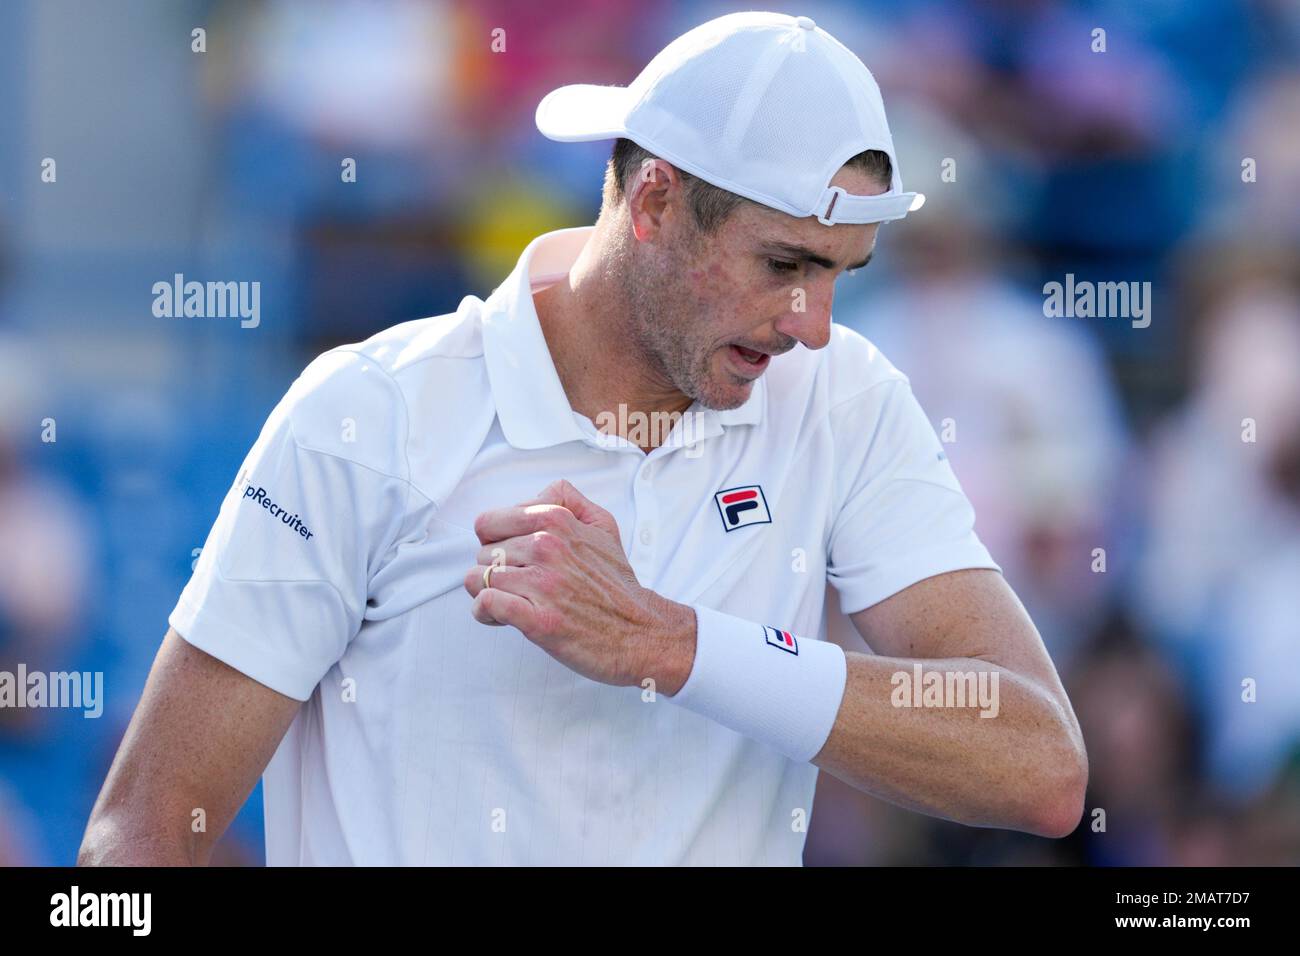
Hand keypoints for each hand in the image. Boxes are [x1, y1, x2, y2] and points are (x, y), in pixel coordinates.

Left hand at [463, 479, 695, 692]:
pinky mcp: (539, 620)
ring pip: (477, 579)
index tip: (512, 559)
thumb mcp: (603, 525)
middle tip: (519, 586)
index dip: (494, 543)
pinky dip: (487, 613)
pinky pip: (487, 604)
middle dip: (494, 571)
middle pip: (481, 554)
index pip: (487, 522)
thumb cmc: (616, 584)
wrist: (640, 632)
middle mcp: (547, 547)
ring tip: (513, 603)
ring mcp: (543, 584)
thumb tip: (535, 496)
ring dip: (488, 595)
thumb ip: (567, 499)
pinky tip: (504, 619)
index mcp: (556, 521)